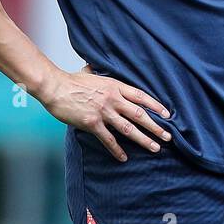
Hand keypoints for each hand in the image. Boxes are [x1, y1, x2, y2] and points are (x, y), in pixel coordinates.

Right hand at [39, 66, 171, 161]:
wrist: (55, 87)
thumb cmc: (71, 80)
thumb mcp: (90, 73)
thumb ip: (98, 73)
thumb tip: (95, 66)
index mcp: (115, 86)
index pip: (141, 96)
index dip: (155, 105)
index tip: (167, 114)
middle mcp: (113, 99)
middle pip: (140, 114)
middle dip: (156, 127)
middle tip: (168, 136)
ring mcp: (103, 112)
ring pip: (128, 128)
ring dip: (143, 139)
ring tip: (155, 148)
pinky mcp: (92, 123)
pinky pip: (108, 139)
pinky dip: (116, 150)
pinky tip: (124, 157)